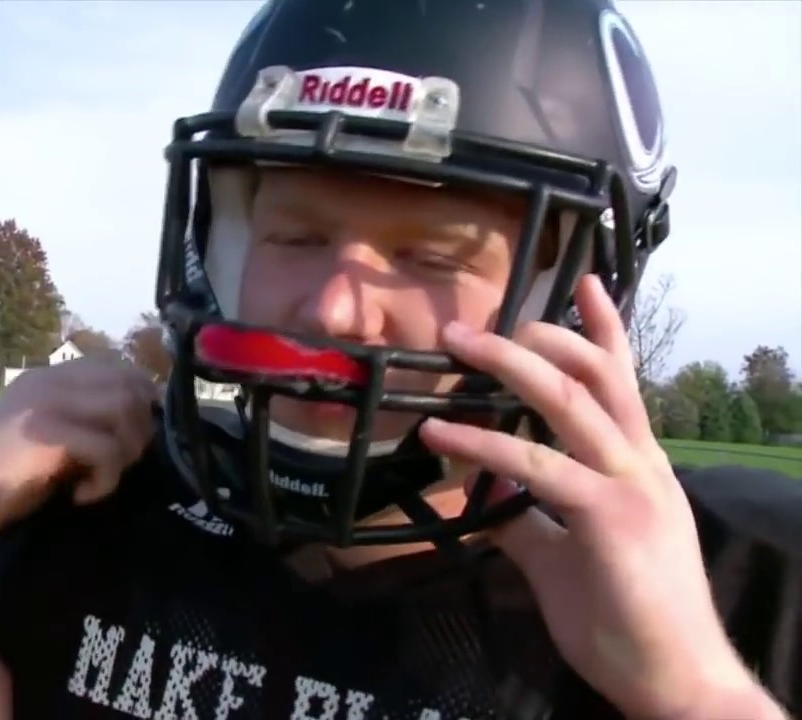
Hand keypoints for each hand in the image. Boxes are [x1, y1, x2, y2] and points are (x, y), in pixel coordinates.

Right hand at [0, 357, 158, 554]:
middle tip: (120, 464)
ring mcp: (45, 402)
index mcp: (47, 378)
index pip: (116, 365)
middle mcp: (48, 380)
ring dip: (126, 450)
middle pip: (129, 382)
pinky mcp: (46, 433)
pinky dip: (105, 479)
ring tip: (102, 479)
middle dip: (139, 427)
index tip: (131, 441)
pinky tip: (82, 496)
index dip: (139, 400)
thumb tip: (140, 424)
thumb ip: (81, 422)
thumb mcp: (45, 440)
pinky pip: (107, 447)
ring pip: (124, 407)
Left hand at [418, 276, 766, 718]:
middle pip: (595, 375)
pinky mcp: (609, 517)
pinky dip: (483, 444)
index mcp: (637, 467)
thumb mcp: (565, 557)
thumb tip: (487, 497)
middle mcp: (639, 463)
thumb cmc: (627, 621)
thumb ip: (529, 521)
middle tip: (477, 320)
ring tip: (457, 343)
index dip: (602, 330)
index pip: (622, 382)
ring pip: (570, 401)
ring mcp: (629, 486)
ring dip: (509, 365)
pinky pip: (535, 466)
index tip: (582, 283)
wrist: (675, 680)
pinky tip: (441, 433)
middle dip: (539, 336)